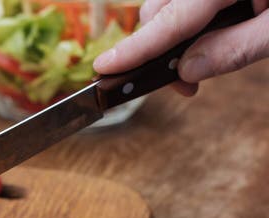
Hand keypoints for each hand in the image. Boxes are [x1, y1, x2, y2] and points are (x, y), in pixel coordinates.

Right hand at [94, 0, 268, 95]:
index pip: (171, 20)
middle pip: (162, 6)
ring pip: (174, 1)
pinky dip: (195, 16)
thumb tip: (189, 70)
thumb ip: (237, 48)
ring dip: (178, 32)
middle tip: (186, 85)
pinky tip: (219, 30)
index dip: (136, 49)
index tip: (106, 70)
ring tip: (205, 60)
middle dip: (160, 45)